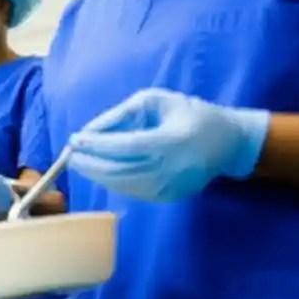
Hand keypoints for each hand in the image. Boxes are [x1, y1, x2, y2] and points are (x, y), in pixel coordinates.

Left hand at [69, 88, 269, 200]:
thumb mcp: (156, 101)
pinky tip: (100, 171)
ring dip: (97, 175)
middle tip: (70, 155)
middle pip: (120, 171)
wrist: (228, 143)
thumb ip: (121, 114)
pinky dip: (113, 182)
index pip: (126, 147)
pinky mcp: (169, 197)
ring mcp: (171, 187)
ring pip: (124, 185)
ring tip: (79, 162)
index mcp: (171, 141)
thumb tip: (89, 131)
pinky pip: (133, 191)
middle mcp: (171, 169)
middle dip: (90, 164)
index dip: (97, 145)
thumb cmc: (189, 114)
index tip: (74, 140)